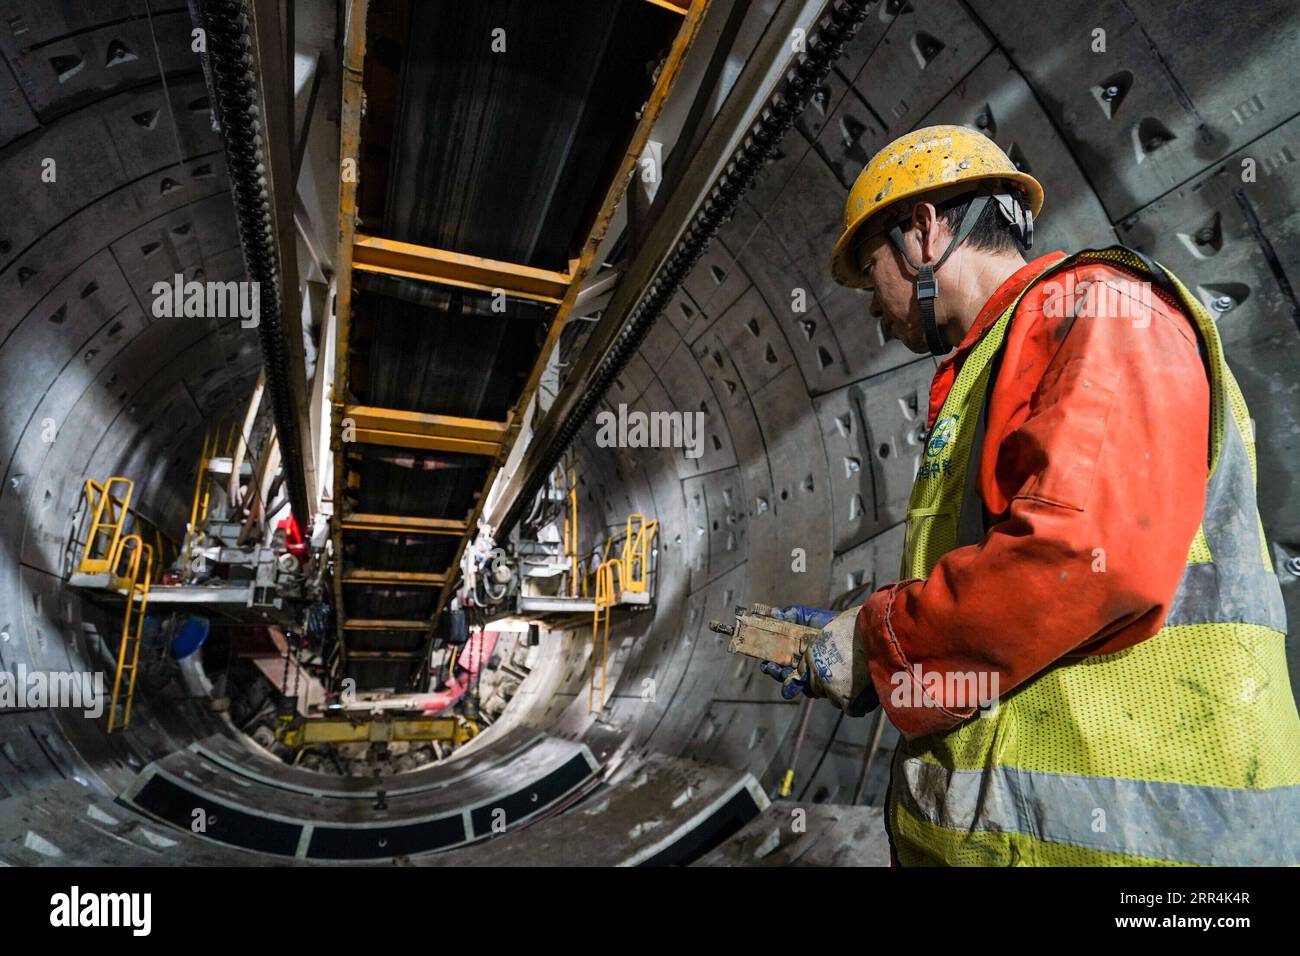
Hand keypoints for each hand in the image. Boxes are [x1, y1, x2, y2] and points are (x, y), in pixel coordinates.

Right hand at [759, 605, 878, 716]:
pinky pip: (813, 689)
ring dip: (787, 683)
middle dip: (776, 673)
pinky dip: (804, 687)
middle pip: (786, 674)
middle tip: (771, 668)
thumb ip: (791, 614)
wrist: (857, 633)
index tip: (765, 661)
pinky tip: (800, 683)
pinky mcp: (828, 683)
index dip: (771, 662)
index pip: (781, 660)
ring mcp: (817, 674)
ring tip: (783, 676)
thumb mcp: (810, 616)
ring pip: (798, 684)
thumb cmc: (834, 623)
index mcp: (798, 650)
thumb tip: (771, 613)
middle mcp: (806, 664)